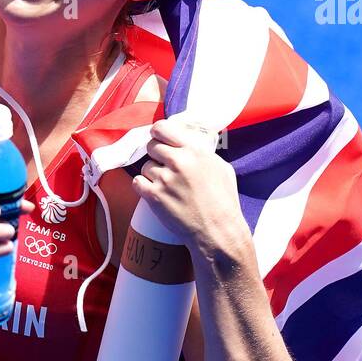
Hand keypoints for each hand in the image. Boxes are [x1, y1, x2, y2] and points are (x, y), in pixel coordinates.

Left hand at [133, 118, 247, 257]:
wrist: (217, 231)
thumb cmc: (224, 201)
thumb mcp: (221, 167)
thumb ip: (202, 153)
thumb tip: (187, 144)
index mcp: (195, 151)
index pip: (163, 129)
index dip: (157, 133)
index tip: (157, 137)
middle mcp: (178, 162)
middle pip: (152, 147)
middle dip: (157, 155)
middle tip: (165, 166)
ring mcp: (164, 179)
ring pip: (145, 166)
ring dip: (152, 174)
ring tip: (167, 185)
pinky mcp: (154, 196)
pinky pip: (137, 182)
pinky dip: (143, 186)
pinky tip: (154, 192)